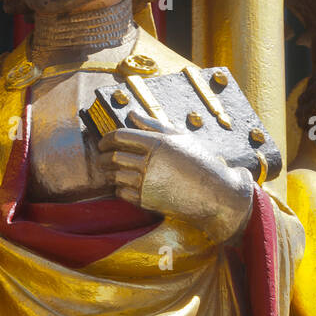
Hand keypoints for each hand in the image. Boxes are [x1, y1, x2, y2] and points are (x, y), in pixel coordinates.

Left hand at [97, 111, 253, 243]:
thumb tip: (131, 114)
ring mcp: (147, 183)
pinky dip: (119, 188)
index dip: (106, 139)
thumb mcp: (180, 137)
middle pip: (113, 157)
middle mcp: (150, 162)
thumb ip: (153, 125)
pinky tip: (123, 184)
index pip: (119, 136)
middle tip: (101, 158)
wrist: (215, 194)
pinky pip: (122, 193)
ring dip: (108, 173)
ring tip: (110, 171)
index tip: (103, 142)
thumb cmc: (200, 162)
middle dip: (102, 157)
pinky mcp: (147, 201)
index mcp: (157, 142)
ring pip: (115, 176)